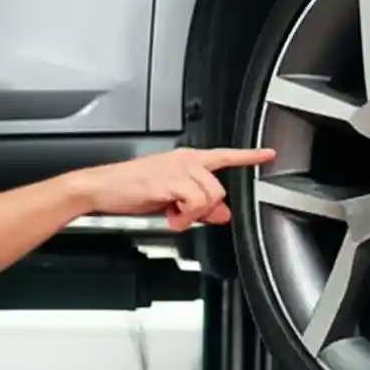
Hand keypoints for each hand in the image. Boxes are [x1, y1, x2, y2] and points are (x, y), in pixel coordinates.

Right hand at [66, 147, 275, 229]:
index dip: (250, 156)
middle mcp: (186, 160)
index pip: (225, 156)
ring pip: (211, 197)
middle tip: (182, 214)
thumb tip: (223, 213)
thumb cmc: (130, 189)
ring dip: (193, 213)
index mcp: (187, 159)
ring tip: (172, 214)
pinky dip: (184, 217)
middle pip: (220, 189)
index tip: (268, 153)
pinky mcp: (171, 180)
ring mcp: (179, 168)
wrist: (101, 187)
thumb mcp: (171, 198)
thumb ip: (200, 205)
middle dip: (205, 208)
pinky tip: (170, 215)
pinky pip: (195, 204)